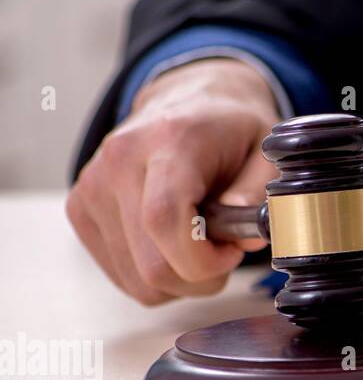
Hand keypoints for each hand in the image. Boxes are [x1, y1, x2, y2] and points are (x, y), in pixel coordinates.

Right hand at [66, 58, 279, 304]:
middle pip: (151, 263)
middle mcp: (120, 161)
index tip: (233, 251)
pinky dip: (155, 275)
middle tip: (227, 251)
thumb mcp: (267, 151)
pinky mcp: (80, 209)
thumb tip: (244, 239)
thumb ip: (259, 195)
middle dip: (200, 277)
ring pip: (136, 279)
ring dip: (180, 279)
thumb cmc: (231, 129)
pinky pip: (121, 274)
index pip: (164, 218)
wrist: (187, 100)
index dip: (202, 259)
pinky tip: (174, 243)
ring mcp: (92, 187)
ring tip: (202, 243)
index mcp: (170, 140)